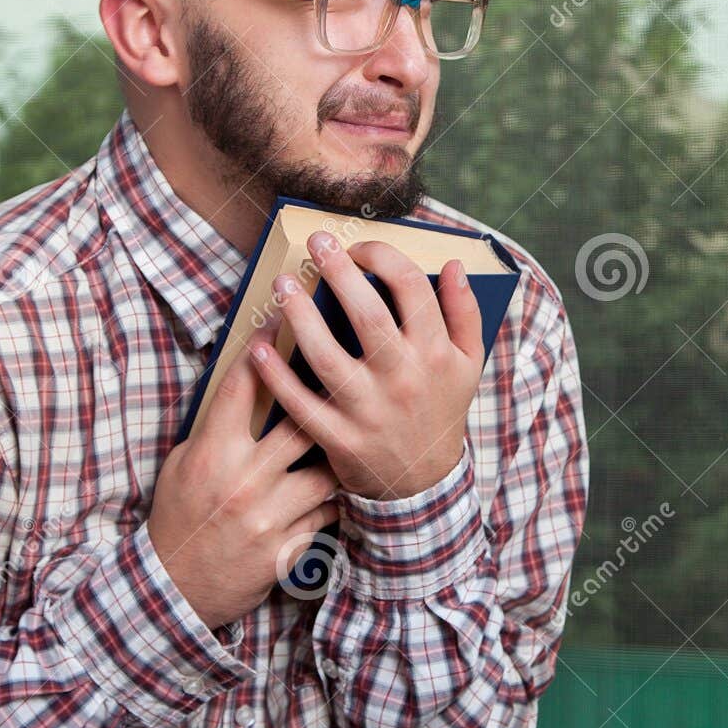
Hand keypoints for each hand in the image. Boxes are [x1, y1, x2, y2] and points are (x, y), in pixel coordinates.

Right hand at [147, 329, 341, 630]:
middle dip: (326, 394)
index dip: (264, 347)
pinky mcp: (289, 544)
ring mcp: (270, 514)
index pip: (243, 387)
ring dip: (341, 451)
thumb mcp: (181, 467)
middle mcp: (244, 480)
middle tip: (348, 372)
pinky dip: (337, 497)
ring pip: (327, 469)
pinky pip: (329, 512)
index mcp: (212, 453)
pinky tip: (345, 484)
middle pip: (301, 421)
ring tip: (358, 432)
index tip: (283, 320)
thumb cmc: (178, 520)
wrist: (176, 589)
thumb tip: (245, 387)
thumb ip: (214, 431)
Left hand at [249, 229, 484, 499]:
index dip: (382, 257)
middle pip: (367, 315)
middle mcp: (403, 379)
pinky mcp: (340, 438)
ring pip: (326, 355)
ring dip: (298, 316)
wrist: (424, 484)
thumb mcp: (468, 365)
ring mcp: (369, 410)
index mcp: (435, 354)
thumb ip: (465, 313)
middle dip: (338, 272)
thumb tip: (455, 266)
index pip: (411, 289)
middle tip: (316, 243)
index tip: (359, 247)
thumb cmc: (441, 410)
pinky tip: (259, 347)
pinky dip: (276, 376)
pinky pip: (301, 403)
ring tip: (281, 286)